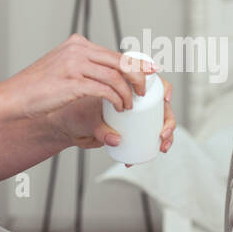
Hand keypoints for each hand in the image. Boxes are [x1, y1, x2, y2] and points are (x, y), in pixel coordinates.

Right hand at [0, 34, 155, 123]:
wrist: (14, 97)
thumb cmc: (36, 88)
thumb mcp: (60, 67)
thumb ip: (80, 64)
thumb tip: (103, 70)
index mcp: (76, 44)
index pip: (113, 52)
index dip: (135, 62)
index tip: (150, 69)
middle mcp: (77, 50)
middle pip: (119, 61)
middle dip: (138, 76)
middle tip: (144, 90)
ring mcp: (75, 65)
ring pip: (115, 76)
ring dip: (127, 93)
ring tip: (129, 104)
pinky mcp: (72, 82)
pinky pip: (104, 90)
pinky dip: (116, 99)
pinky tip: (119, 107)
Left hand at [47, 60, 175, 166]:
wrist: (64, 127)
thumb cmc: (71, 111)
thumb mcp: (86, 119)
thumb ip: (100, 128)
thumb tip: (116, 139)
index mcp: (123, 83)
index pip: (151, 80)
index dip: (164, 87)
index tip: (165, 99)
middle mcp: (131, 97)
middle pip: (160, 103)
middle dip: (168, 119)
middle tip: (163, 133)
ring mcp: (133, 113)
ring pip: (159, 120)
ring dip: (167, 133)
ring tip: (162, 146)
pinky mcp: (131, 128)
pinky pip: (149, 135)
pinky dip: (155, 144)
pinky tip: (156, 151)